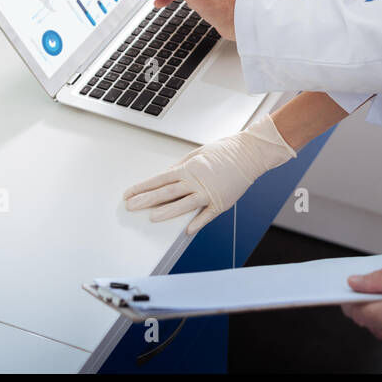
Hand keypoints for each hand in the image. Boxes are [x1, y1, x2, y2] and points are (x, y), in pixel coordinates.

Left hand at [122, 115, 296, 234]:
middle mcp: (197, 181)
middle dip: (147, 200)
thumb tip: (166, 178)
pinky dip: (197, 223)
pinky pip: (206, 215)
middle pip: (167, 193)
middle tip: (132, 206)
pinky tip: (186, 230)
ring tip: (152, 218)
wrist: (250, 154)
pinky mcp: (222, 202)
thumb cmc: (225, 151)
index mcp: (189, 168)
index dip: (143, 187)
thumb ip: (181, 167)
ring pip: (183, 205)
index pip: (160, 179)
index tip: (131, 193)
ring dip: (166, 212)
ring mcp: (209, 193)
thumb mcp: (197, 154)